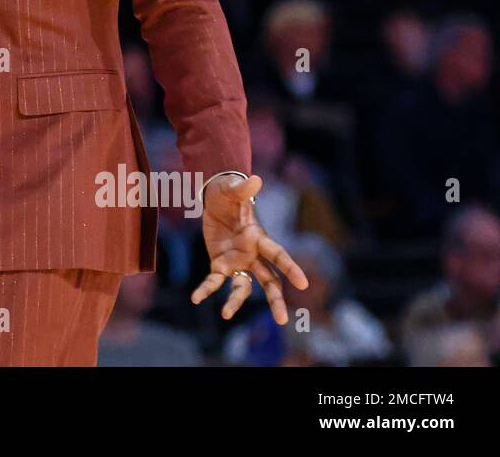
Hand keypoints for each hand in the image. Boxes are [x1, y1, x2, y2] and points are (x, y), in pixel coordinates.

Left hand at [190, 173, 309, 323]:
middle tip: (283, 320)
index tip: (304, 284)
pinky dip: (206, 290)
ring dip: (236, 302)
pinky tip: (196, 299)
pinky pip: (214, 281)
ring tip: (226, 315)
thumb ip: (243, 189)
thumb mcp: (233, 190)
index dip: (291, 268)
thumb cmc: (228, 193)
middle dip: (276, 299)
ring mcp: (237, 262)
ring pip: (243, 288)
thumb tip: (254, 179)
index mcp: (259, 238)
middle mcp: (252, 254)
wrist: (215, 198)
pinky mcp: (220, 264)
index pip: (278, 255)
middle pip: (269, 280)